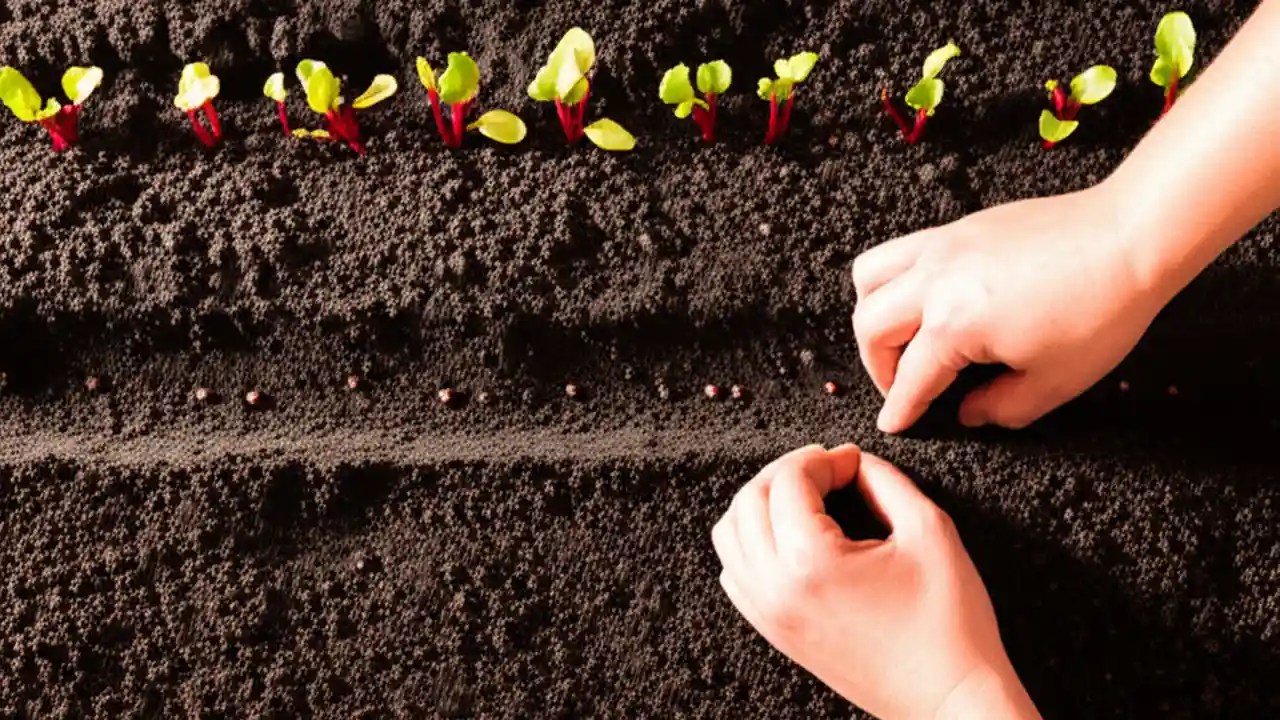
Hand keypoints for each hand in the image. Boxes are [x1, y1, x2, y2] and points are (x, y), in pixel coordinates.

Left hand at [712, 445, 1037, 719]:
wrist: (949, 700)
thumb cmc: (950, 622)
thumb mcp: (929, 530)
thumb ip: (884, 480)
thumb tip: (852, 462)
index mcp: (810, 562)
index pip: (789, 481)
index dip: (822, 459)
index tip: (852, 461)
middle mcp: (776, 589)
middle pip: (748, 501)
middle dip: (786, 472)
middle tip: (827, 469)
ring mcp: (769, 615)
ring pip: (729, 537)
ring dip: (760, 504)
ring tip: (804, 497)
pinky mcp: (775, 634)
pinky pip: (735, 575)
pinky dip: (750, 544)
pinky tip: (790, 537)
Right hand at [852, 184, 1162, 431]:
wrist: (1131, 237)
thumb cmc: (1101, 308)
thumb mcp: (1055, 382)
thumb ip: (1001, 408)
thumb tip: (969, 412)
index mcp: (953, 325)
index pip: (910, 379)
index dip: (899, 410)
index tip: (892, 424)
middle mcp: (934, 281)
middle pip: (869, 326)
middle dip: (877, 365)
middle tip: (901, 385)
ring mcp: (942, 246)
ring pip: (869, 276)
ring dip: (873, 313)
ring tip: (899, 336)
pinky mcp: (958, 227)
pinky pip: (899, 250)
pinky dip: (895, 279)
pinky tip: (928, 299)